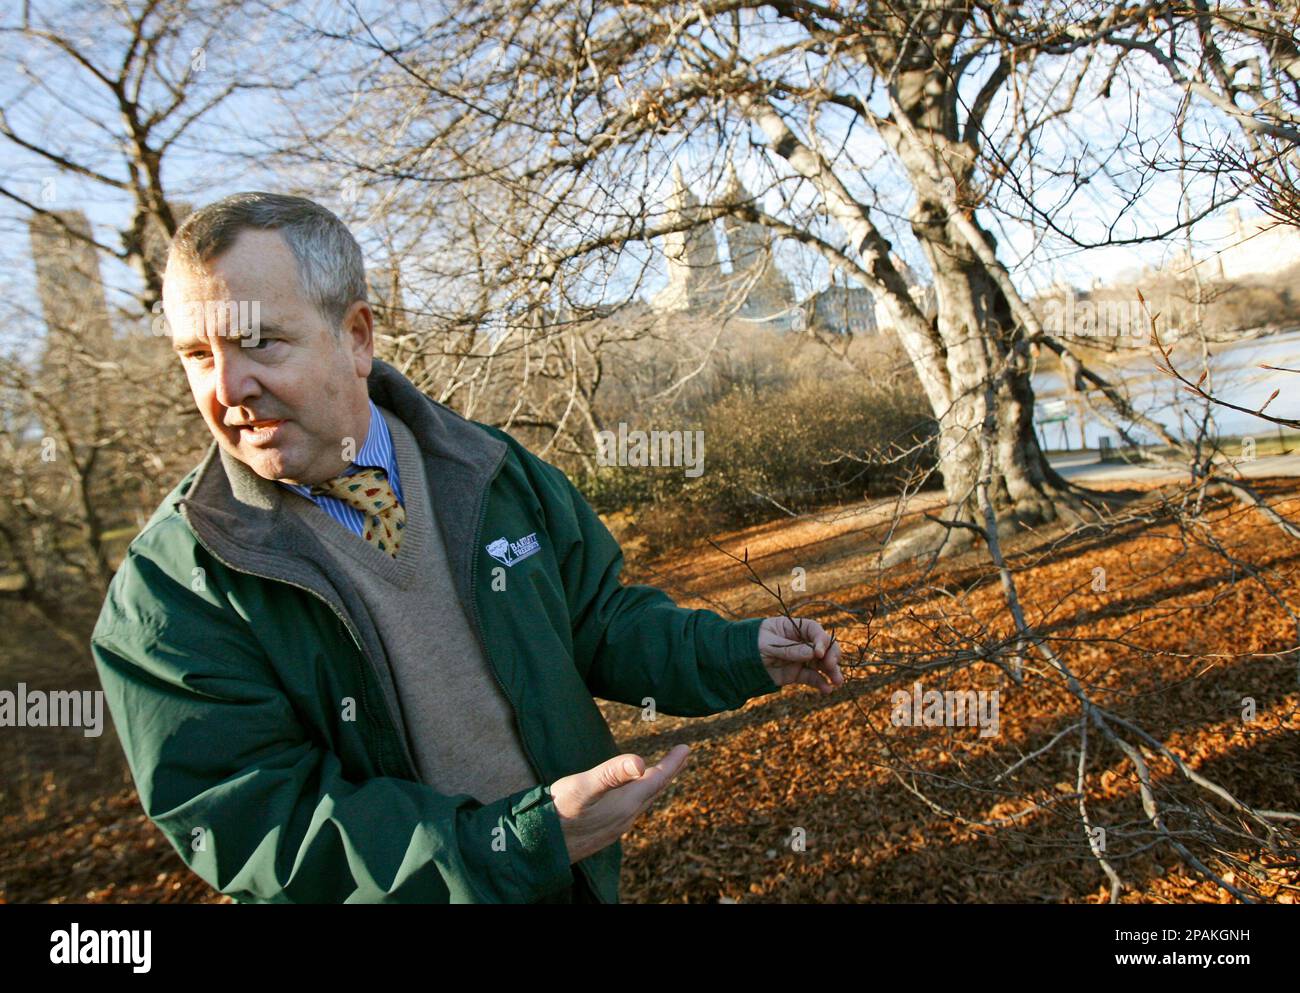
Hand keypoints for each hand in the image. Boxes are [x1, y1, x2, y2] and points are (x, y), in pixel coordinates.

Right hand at [549, 745, 689, 863]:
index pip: (657, 780)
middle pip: (654, 791)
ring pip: (643, 802)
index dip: (672, 763)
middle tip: (681, 756)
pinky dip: (639, 796)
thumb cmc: (557, 813)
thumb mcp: (582, 788)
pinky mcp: (603, 832)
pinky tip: (630, 797)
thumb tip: (641, 762)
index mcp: (625, 804)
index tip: (686, 748)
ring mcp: (614, 827)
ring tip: (660, 774)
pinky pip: (630, 810)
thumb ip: (611, 774)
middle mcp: (625, 817)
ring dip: (654, 786)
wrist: (537, 847)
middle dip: (668, 772)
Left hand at [758, 615, 843, 694]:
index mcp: (793, 628)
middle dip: (832, 655)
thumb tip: (813, 653)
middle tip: (831, 665)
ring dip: (832, 671)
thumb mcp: (768, 644)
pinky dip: (821, 683)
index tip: (820, 652)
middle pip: (824, 646)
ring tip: (838, 681)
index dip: (821, 640)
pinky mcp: (797, 673)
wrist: (736, 663)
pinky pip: (812, 677)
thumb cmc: (750, 645)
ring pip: (822, 663)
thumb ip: (790, 649)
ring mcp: (800, 658)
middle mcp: (801, 642)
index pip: (814, 630)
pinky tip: (827, 689)